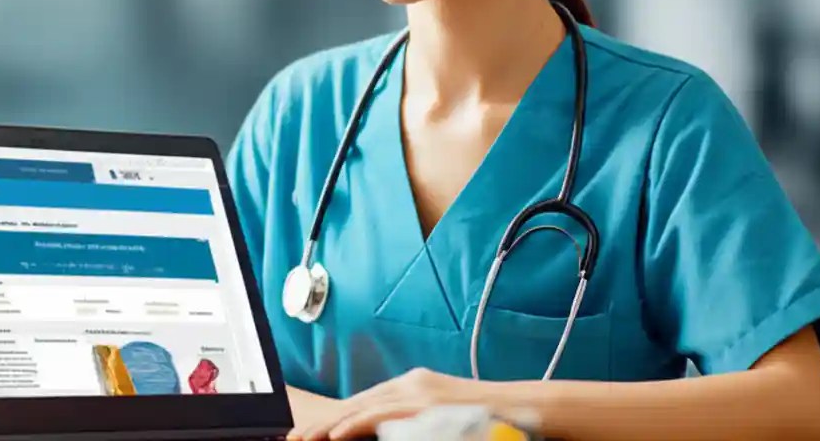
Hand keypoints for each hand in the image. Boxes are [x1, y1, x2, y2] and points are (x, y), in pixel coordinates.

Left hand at [288, 368, 477, 440]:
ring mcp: (419, 394)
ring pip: (363, 408)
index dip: (336, 418)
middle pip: (358, 403)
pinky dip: (355, 424)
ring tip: (305, 439)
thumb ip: (415, 421)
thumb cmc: (486, 420)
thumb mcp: (442, 416)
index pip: (366, 401)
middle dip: (324, 422)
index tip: (312, 432)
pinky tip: (335, 435)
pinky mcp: (426, 406)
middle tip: (295, 437)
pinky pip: (383, 416)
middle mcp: (412, 384)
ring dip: (330, 426)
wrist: (524, 410)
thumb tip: (387, 432)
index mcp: (414, 385)